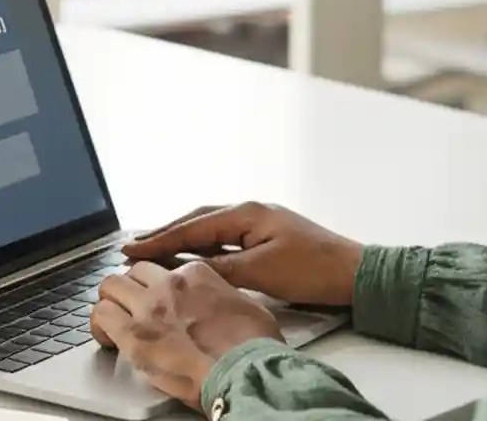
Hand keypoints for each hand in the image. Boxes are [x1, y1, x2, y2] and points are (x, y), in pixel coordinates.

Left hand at [90, 260, 282, 409]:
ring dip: (111, 301)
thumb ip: (222, 297)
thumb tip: (218, 305)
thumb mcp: (245, 306)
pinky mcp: (133, 335)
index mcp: (196, 274)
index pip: (163, 269)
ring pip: (111, 286)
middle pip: (133, 272)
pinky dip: (100, 325)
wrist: (244, 371)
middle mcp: (168, 284)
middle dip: (131, 287)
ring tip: (115, 319)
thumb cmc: (253, 346)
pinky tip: (107, 337)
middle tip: (132, 305)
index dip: (159, 286)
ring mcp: (148, 308)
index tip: (161, 300)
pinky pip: (102, 316)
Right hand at [124, 202, 362, 306]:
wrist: (355, 274)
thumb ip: (222, 270)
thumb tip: (187, 270)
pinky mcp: (267, 238)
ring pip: (210, 229)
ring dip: (182, 238)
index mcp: (247, 214)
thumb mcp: (263, 272)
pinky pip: (224, 239)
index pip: (193, 227)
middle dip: (164, 233)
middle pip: (197, 221)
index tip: (130, 247)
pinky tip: (193, 257)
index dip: (159, 239)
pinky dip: (203, 246)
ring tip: (154, 248)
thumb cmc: (314, 270)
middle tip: (133, 245)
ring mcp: (260, 224)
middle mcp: (250, 213)